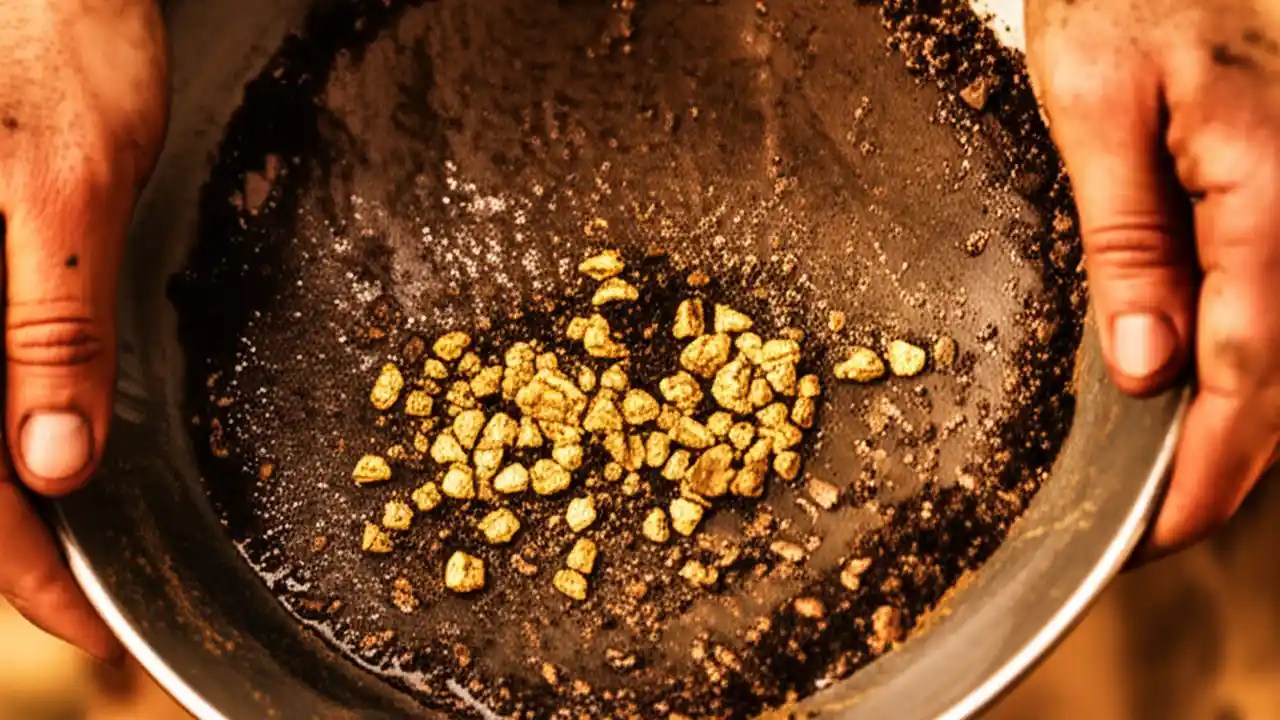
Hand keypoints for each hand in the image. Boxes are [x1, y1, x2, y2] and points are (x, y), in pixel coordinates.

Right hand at [0, 0, 166, 659]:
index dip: (26, 573)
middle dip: (15, 549)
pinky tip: (42, 453)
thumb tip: (52, 461)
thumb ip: (49, 323)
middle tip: (90, 602)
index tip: (93, 624)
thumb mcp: (67, 187)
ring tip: (71, 550)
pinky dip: (4, 432)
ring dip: (6, 501)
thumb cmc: (50, 38)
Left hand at [1026, 0, 1279, 553]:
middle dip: (1229, 458)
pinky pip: (1278, 295)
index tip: (1166, 530)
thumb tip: (1144, 362)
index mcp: (1267, 188)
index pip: (1250, 363)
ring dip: (1247, 415)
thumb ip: (1128, 239)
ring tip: (1181, 472)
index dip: (1211, 462)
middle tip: (1166, 523)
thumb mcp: (1096, 108)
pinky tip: (1205, 381)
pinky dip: (1249, 355)